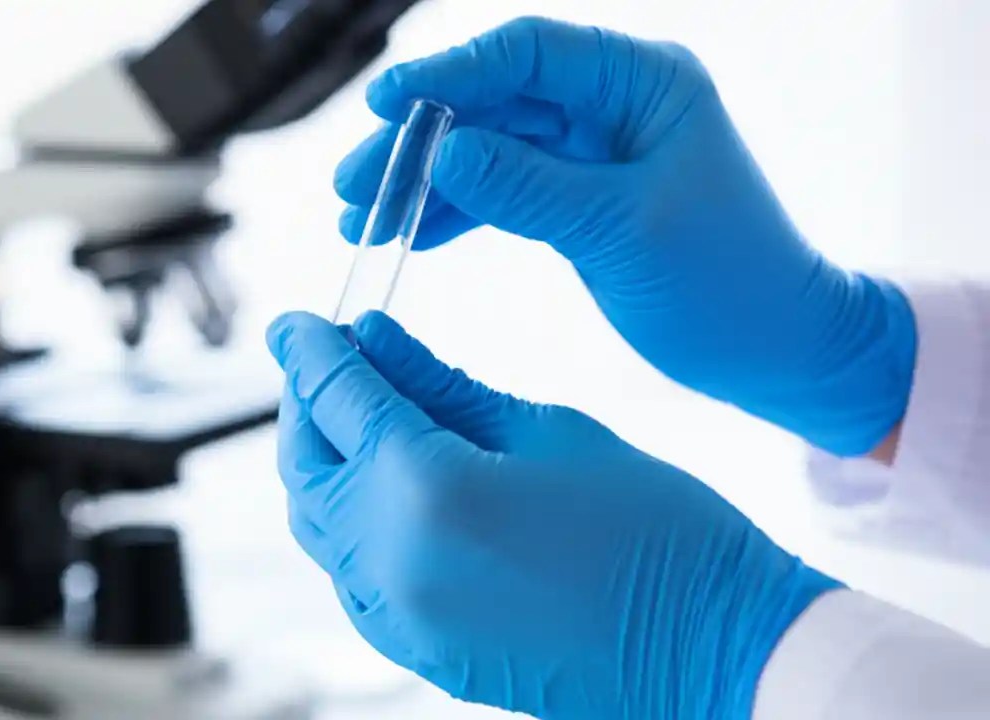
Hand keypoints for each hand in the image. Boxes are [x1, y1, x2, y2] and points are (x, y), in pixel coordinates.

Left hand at [267, 310, 839, 717]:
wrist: (712, 648)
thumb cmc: (655, 527)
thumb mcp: (548, 428)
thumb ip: (443, 383)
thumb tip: (374, 337)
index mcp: (427, 489)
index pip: (337, 398)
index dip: (311, 350)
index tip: (294, 323)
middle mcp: (390, 560)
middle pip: (304, 465)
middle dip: (307, 405)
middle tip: (329, 364)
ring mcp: (396, 617)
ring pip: (315, 524)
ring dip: (321, 464)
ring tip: (359, 419)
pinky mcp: (415, 651)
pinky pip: (348, 574)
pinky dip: (347, 522)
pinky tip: (387, 489)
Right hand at [334, 17, 915, 455]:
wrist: (774, 348)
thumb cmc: (728, 282)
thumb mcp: (623, 231)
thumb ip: (529, 188)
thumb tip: (442, 152)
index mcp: (644, 82)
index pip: (528, 54)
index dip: (448, 73)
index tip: (382, 107)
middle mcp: (615, 104)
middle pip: (494, 101)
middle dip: (420, 141)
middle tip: (356, 182)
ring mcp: (594, 151)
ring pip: (488, 150)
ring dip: (426, 182)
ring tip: (362, 218)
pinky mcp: (579, 197)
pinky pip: (502, 192)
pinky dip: (455, 214)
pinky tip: (407, 235)